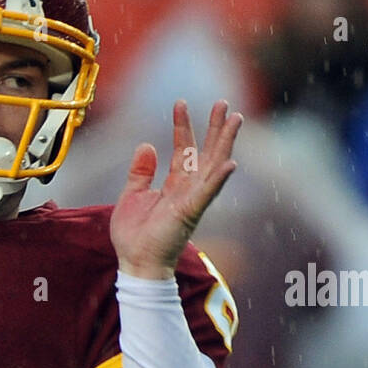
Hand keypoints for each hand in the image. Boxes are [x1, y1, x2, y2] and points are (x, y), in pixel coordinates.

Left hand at [110, 99, 241, 278]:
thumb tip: (146, 145)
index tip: (180, 103)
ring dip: (224, 142)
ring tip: (235, 119)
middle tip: (224, 103)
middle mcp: (187, 190)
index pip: (182, 149)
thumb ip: (141, 172)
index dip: (182, 126)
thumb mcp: (131, 195)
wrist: (135, 264)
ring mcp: (191, 200)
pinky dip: (218, 178)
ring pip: (212, 165)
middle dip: (214, 127)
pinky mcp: (190, 213)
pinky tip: (230, 162)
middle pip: (205, 152)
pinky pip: (207, 193)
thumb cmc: (134, 236)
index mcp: (174, 185)